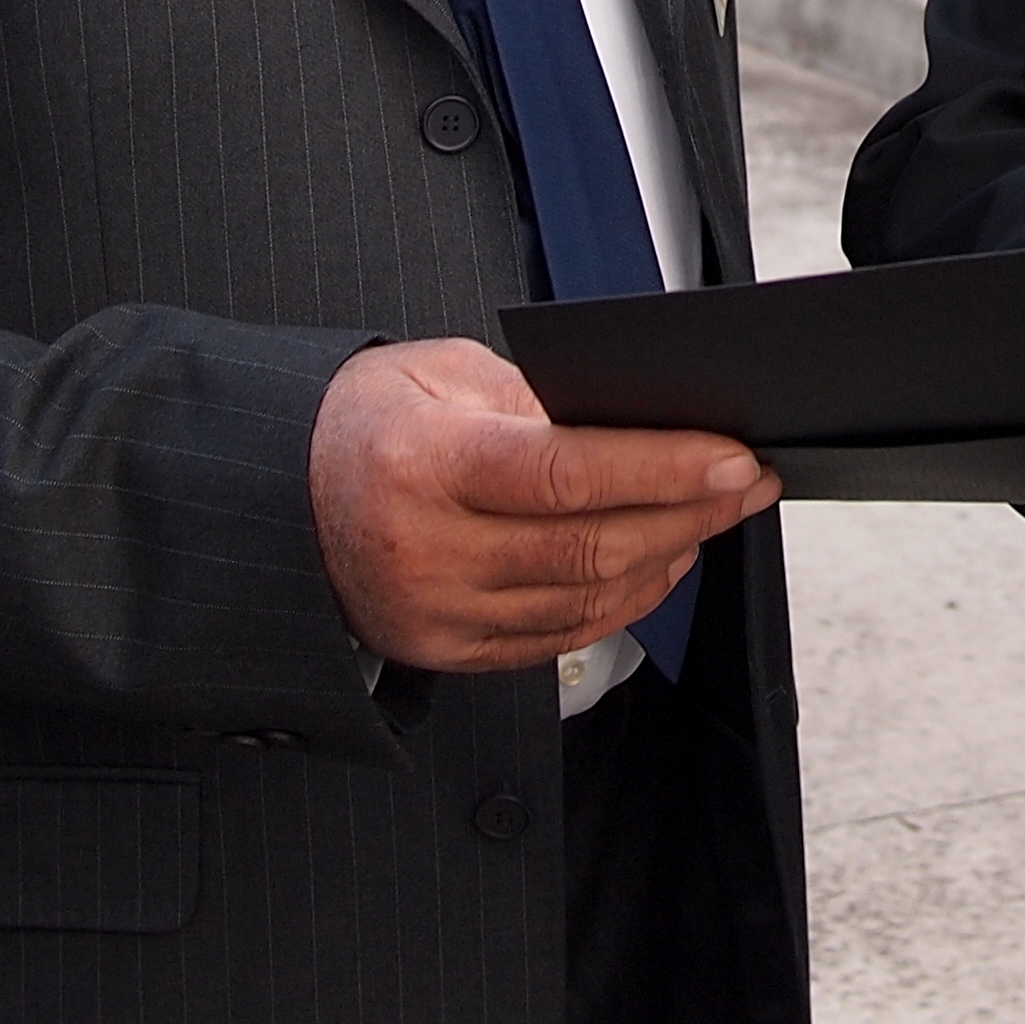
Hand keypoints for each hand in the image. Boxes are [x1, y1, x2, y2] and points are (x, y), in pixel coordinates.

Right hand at [308, 338, 780, 673]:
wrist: (276, 494)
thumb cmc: (362, 420)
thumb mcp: (439, 372)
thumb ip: (535, 397)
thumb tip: (636, 420)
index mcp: (421, 463)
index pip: (565, 473)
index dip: (662, 468)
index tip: (732, 456)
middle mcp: (425, 549)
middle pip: (589, 545)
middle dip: (689, 512)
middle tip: (748, 481)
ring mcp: (434, 612)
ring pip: (584, 599)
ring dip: (667, 557)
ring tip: (713, 515)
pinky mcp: (444, 651)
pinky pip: (557, 638)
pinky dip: (623, 604)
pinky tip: (658, 563)